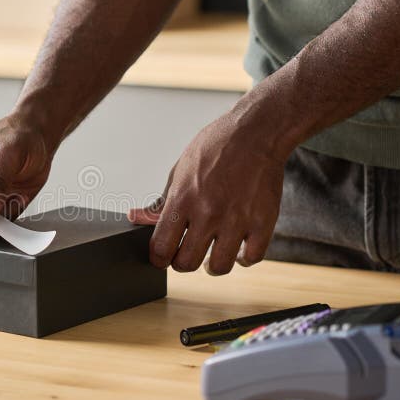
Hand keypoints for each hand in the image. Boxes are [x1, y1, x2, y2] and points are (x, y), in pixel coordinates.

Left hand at [128, 116, 285, 274]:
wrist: (256, 132)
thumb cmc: (215, 147)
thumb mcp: (179, 171)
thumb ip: (160, 202)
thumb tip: (136, 217)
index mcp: (182, 199)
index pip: (160, 247)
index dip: (158, 258)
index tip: (162, 256)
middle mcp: (208, 213)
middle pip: (186, 263)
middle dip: (181, 263)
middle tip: (186, 254)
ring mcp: (237, 219)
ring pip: (218, 267)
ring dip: (212, 265)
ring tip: (212, 254)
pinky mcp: (263, 222)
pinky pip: (251, 258)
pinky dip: (243, 257)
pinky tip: (238, 247)